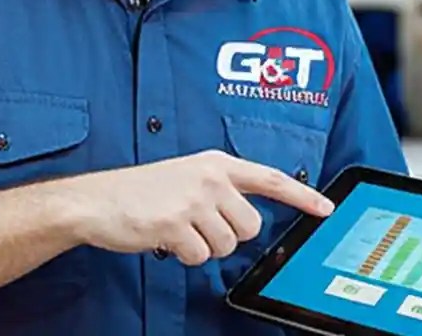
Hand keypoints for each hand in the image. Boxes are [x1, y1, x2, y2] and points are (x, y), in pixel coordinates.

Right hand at [66, 150, 333, 265]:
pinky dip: (184, 255)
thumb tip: (249, 219)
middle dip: (228, 235)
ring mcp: (193, 200)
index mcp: (216, 164)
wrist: (96, 200)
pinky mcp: (175, 224)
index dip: (301, 196)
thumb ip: (221, 189)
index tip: (325, 208)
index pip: (270, 178)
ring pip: (226, 245)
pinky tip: (165, 237)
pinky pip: (200, 257)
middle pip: (250, 226)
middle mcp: (210, 178)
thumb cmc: (141, 191)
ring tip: (177, 228)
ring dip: (203, 246)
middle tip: (198, 225)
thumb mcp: (186, 175)